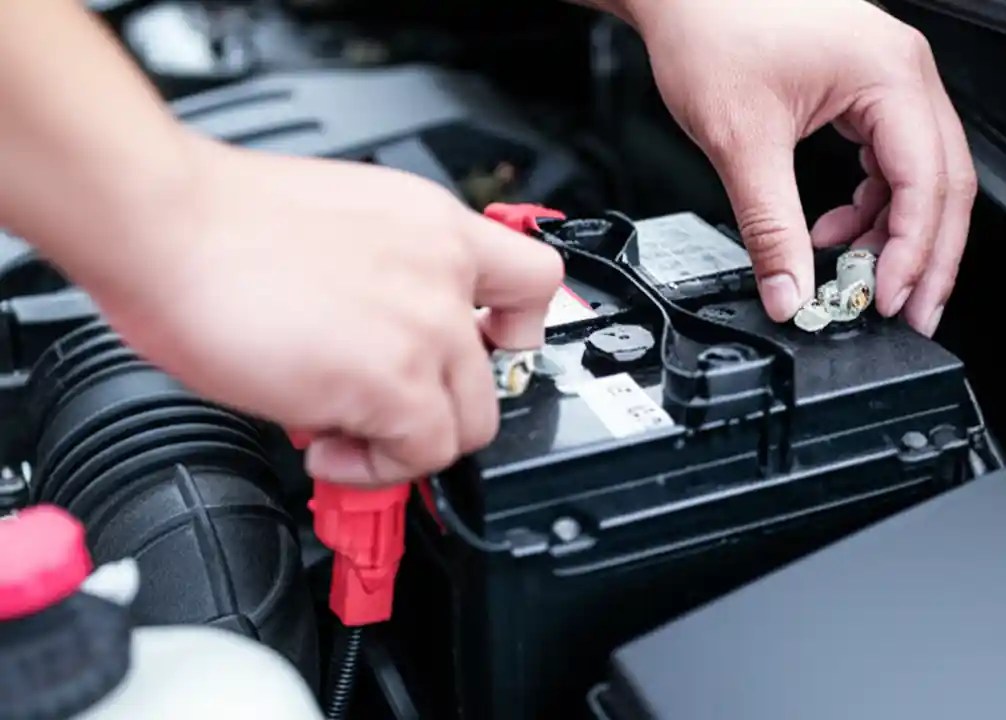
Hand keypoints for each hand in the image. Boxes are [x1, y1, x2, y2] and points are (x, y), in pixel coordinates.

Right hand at [91, 136, 562, 484]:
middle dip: (439, 403)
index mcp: (431, 225)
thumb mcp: (335, 231)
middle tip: (378, 408)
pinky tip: (327, 448)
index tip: (489, 350)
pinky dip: (377, 470)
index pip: (531, 279)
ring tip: (341, 431)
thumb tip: (371, 342)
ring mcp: (428, 326)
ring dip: (408, 443)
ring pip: (468, 425)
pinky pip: (423, 457)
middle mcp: (443, 271)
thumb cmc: (216, 221)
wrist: (166, 223)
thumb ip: (379, 281)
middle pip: (499, 373)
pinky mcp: (397, 381)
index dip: (517, 329)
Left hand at [624, 0, 975, 334]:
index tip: (888, 300)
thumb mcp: (741, 142)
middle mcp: (903, 71)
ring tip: (858, 276)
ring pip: (921, 175)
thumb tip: (790, 293)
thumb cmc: (712, 26)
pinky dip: (871, 205)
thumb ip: (770, 229)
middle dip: (926, 257)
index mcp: (890, 75)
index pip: (929, 184)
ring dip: (895, 234)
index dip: (913, 254)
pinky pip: (890, 159)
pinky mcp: (864, 87)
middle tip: (908, 312)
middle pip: (945, 183)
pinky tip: (835, 231)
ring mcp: (888, 77)